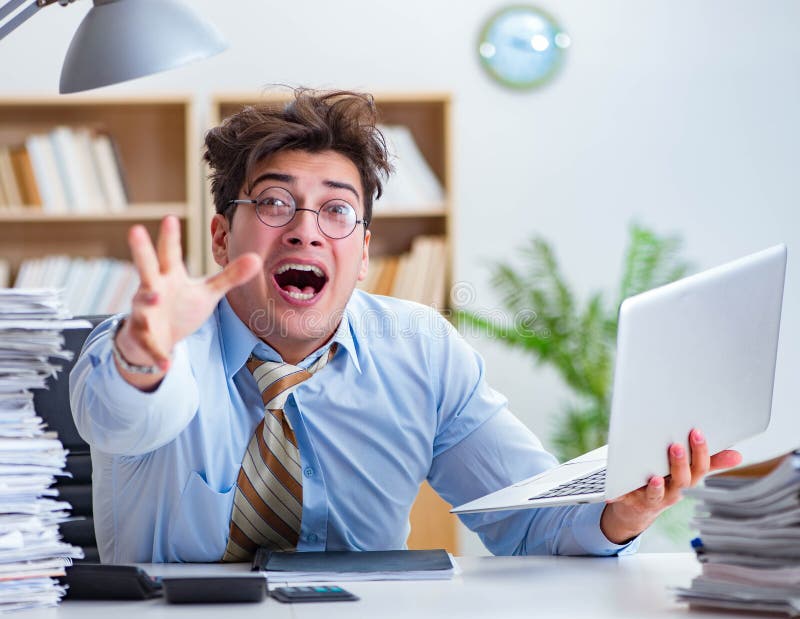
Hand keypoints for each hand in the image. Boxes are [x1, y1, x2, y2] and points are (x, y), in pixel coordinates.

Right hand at [114, 216, 260, 386]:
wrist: (155, 339)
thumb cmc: (180, 308)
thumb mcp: (207, 292)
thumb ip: (229, 277)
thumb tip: (256, 258)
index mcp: (169, 276)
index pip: (170, 253)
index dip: (170, 236)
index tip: (170, 217)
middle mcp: (153, 289)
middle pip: (146, 267)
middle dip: (141, 251)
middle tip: (135, 230)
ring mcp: (144, 311)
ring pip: (143, 302)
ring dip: (148, 298)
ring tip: (156, 296)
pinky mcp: (142, 335)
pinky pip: (149, 343)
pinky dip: (158, 352)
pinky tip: (167, 363)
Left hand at [599, 428, 741, 543]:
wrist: (636, 509)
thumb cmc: (665, 481)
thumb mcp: (687, 472)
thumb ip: (710, 462)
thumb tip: (737, 454)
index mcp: (686, 480)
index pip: (700, 468)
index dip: (701, 452)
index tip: (696, 431)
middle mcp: (672, 491)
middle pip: (681, 480)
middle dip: (680, 464)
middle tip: (676, 445)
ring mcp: (651, 498)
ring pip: (657, 494)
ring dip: (657, 486)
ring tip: (655, 476)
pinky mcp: (629, 501)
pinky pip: (624, 499)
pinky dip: (618, 496)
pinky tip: (612, 493)